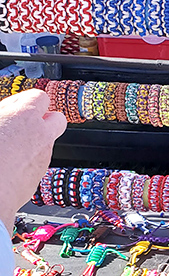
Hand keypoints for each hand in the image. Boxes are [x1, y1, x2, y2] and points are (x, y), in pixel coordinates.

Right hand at [0, 91, 66, 232]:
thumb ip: (3, 114)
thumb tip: (5, 115)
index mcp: (25, 115)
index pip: (40, 97)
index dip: (27, 101)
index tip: (15, 107)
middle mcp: (40, 135)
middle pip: (57, 119)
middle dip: (43, 120)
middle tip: (22, 125)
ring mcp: (42, 158)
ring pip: (48, 143)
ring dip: (35, 142)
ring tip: (9, 148)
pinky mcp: (38, 178)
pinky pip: (39, 163)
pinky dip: (29, 162)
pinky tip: (9, 166)